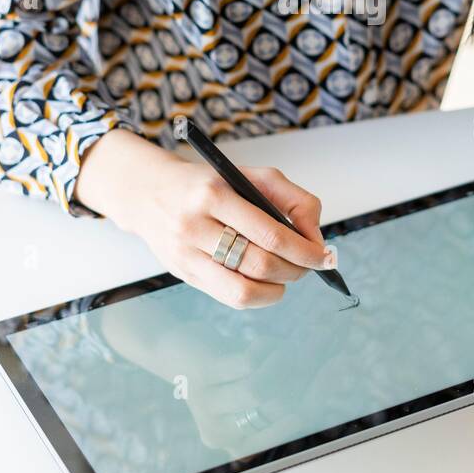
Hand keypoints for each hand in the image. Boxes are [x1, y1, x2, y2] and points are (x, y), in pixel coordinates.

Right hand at [75, 129, 331, 308]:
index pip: (270, 233)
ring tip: (288, 276)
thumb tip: (315, 238)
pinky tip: (266, 282)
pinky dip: (258, 295)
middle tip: (309, 265)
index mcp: (214, 194)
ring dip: (278, 288)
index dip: (304, 250)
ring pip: (244, 291)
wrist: (149, 192)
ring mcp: (185, 254)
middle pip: (260, 264)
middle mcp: (195, 225)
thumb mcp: (249, 175)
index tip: (324, 255)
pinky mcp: (182, 274)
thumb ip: (291, 199)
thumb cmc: (209, 183)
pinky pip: (229, 297)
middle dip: (296, 269)